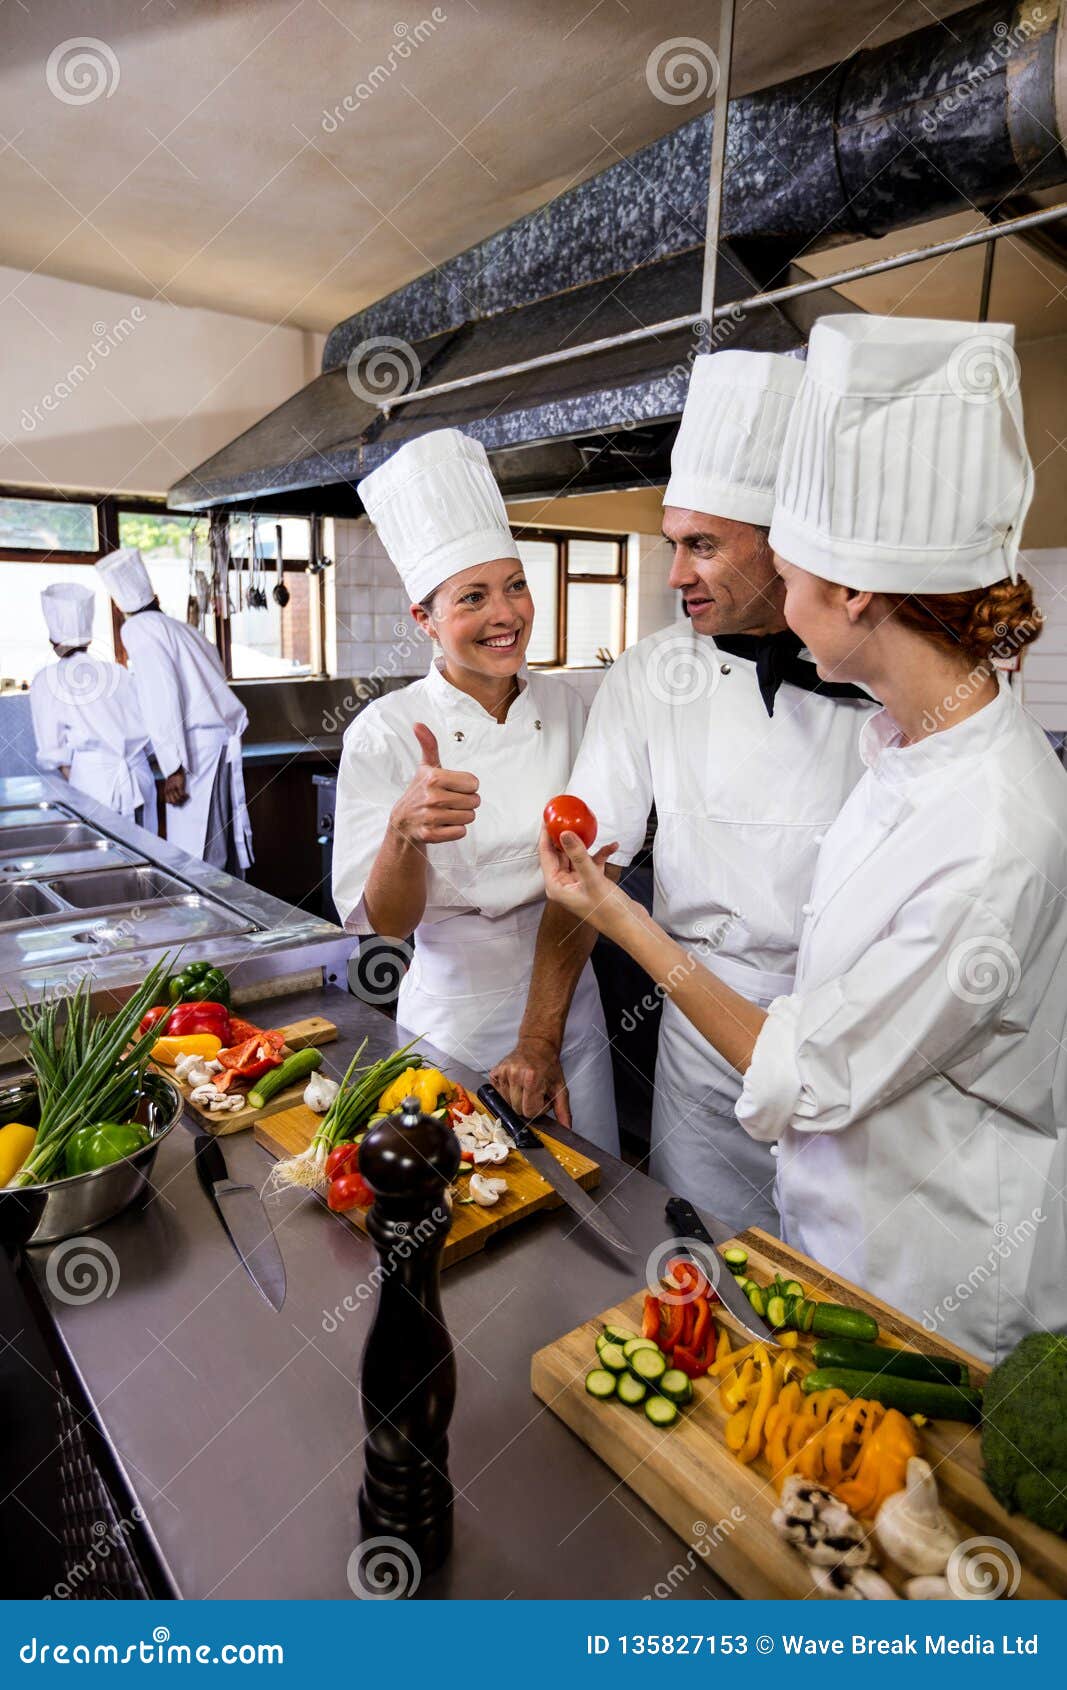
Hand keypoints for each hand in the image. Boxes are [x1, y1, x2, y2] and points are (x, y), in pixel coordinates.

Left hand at [163, 767, 187, 805]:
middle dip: (179, 803)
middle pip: (173, 802)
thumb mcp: (169, 784)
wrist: (175, 768)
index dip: (174, 803)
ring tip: (186, 797)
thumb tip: (174, 797)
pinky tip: (188, 795)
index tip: (179, 801)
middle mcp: (169, 790)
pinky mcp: (179, 786)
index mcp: (165, 790)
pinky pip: (182, 795)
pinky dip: (186, 796)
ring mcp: (174, 788)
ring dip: (183, 800)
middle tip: (183, 800)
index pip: (168, 802)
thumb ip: (170, 790)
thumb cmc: (173, 776)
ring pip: (178, 799)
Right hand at [390, 723, 479, 844]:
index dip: (466, 786)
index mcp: (434, 777)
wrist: (402, 822)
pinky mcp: (431, 834)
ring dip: (461, 816)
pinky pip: (461, 832)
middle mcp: (432, 797)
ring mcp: (431, 817)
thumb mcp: (425, 767)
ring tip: (445, 813)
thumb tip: (418, 724)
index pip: (474, 783)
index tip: (452, 787)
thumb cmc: (419, 791)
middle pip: (474, 801)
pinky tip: (442, 824)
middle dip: (465, 802)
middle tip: (449, 801)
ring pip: (469, 817)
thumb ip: (428, 745)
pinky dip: (455, 830)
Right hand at [490, 1036, 571, 1128]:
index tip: (542, 1098)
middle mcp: (515, 1075)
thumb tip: (566, 1128)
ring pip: (506, 1103)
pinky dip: (506, 1092)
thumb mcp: (560, 1088)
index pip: (529, 1112)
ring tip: (525, 1086)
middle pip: (517, 1109)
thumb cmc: (548, 1066)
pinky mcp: (495, 1072)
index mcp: (532, 1079)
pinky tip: (515, 1083)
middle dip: (527, 1104)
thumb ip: (563, 1110)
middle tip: (534, 1091)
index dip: (538, 1109)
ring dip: (516, 1099)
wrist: (537, 1045)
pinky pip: (497, 1093)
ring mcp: (503, 1072)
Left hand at [538, 825, 632, 939]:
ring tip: (588, 827)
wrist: (630, 926)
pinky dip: (601, 854)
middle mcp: (564, 885)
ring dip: (585, 844)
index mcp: (557, 887)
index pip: (546, 855)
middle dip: (564, 836)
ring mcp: (578, 883)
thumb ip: (578, 855)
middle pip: (560, 854)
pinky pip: (592, 863)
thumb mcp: (592, 880)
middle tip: (566, 816)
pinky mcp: (592, 882)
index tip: (547, 818)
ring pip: (577, 856)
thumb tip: (564, 833)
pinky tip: (612, 846)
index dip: (545, 836)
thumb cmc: (609, 911)